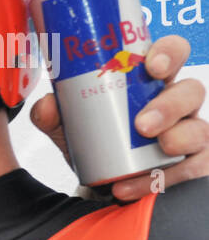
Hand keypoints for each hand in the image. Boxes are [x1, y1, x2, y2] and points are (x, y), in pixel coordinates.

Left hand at [30, 34, 206, 200]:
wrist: (102, 182)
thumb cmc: (97, 138)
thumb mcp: (70, 125)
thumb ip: (53, 114)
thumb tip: (46, 105)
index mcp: (149, 81)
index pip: (171, 54)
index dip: (169, 53)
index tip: (152, 65)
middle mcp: (177, 103)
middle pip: (191, 91)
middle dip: (171, 105)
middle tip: (144, 124)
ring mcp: (190, 132)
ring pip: (198, 130)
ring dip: (178, 139)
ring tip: (156, 149)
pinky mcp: (195, 163)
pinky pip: (194, 168)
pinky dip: (165, 178)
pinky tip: (134, 186)